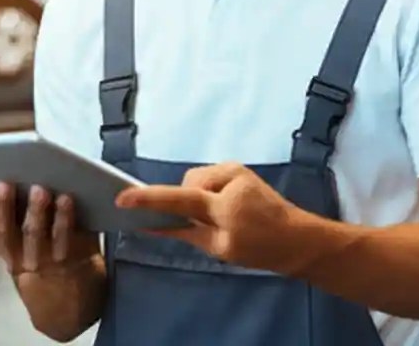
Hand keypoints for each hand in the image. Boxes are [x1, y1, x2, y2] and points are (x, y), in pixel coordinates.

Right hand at [0, 183, 103, 340]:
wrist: (73, 315)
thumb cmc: (47, 279)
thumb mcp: (22, 261)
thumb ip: (9, 233)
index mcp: (10, 257)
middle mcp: (24, 261)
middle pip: (7, 233)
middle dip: (2, 208)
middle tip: (3, 185)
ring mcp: (47, 262)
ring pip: (35, 235)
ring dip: (35, 212)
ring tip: (38, 190)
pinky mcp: (73, 260)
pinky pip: (67, 238)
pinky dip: (65, 219)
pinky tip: (66, 200)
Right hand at [115, 162, 320, 274]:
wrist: (296, 237)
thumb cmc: (260, 248)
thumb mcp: (219, 248)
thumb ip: (184, 233)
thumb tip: (152, 226)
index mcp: (226, 204)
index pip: (179, 198)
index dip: (148, 198)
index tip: (123, 197)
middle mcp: (230, 177)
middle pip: (186, 185)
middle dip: (184, 203)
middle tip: (202, 225)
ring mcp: (236, 170)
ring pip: (195, 180)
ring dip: (196, 197)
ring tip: (216, 218)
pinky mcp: (239, 169)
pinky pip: (208, 178)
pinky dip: (206, 192)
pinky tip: (222, 208)